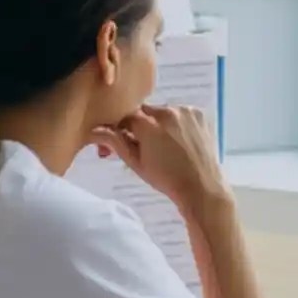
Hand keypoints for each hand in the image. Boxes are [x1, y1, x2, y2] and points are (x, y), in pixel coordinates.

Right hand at [89, 105, 226, 209]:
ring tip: (166, 145)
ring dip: (160, 123)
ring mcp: (186, 112)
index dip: (121, 129)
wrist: (201, 186)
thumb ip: (116, 142)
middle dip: (141, 125)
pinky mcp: (199, 114)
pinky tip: (180, 140)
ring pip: (163, 111)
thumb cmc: (167, 178)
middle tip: (145, 145)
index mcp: (148, 125)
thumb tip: (96, 130)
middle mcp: (167, 113)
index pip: (125, 117)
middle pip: (144, 112)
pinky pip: (181, 113)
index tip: (122, 141)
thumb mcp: (136, 163)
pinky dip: (177, 122)